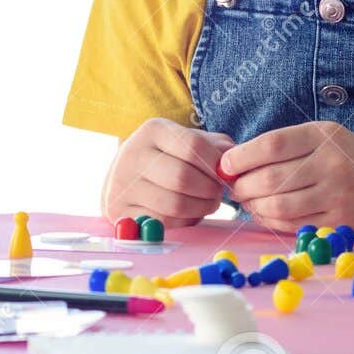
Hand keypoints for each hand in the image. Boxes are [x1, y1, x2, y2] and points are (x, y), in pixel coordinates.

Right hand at [102, 118, 234, 226]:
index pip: (193, 145)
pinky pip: (163, 223)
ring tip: (207, 203)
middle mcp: (133, 154)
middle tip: (217, 192)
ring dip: (200, 208)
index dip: (216, 164)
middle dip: (210, 189)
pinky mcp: (120, 211)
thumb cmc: (169, 157)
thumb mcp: (189, 141)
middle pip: (183, 177)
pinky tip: (188, 214)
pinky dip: (183, 222)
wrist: (126, 175)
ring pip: (174, 204)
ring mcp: (123, 184)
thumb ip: (216, 147)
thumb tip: (232, 162)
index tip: (224, 173)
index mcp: (153, 130)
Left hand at [220, 120, 353, 233]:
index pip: (270, 144)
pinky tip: (267, 215)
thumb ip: (288, 146)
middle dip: (242, 186)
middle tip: (235, 189)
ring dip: (254, 207)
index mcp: (324, 135)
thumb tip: (236, 162)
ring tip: (250, 202)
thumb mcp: (328, 139)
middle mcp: (332, 162)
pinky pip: (293, 225)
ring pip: (278, 205)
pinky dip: (272, 222)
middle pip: (269, 178)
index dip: (240, 157)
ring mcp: (338, 194)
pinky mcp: (341, 221)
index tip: (225, 165)